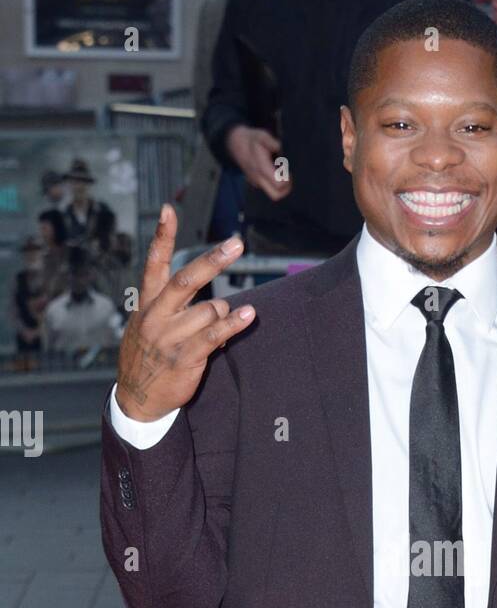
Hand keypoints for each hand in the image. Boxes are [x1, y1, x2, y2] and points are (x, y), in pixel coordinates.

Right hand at [115, 203, 255, 422]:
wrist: (137, 398)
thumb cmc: (148, 357)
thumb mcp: (147, 325)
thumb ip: (172, 306)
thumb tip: (214, 301)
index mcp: (147, 303)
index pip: (154, 263)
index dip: (162, 236)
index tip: (169, 209)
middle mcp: (157, 315)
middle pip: (187, 279)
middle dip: (213, 260)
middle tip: (237, 244)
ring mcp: (170, 336)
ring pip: (209, 309)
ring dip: (222, 314)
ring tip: (223, 323)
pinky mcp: (185, 356)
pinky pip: (216, 334)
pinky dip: (235, 324)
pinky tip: (249, 316)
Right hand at [226, 124, 291, 201]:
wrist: (235, 144)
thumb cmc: (251, 140)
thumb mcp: (261, 136)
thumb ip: (270, 141)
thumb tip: (279, 146)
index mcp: (260, 168)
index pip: (278, 184)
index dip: (287, 180)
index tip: (289, 171)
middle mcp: (258, 178)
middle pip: (276, 195)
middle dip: (286, 189)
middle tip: (289, 177)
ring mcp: (256, 182)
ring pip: (273, 193)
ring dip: (281, 187)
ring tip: (283, 173)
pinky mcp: (256, 182)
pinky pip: (268, 188)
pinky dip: (274, 182)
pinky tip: (275, 171)